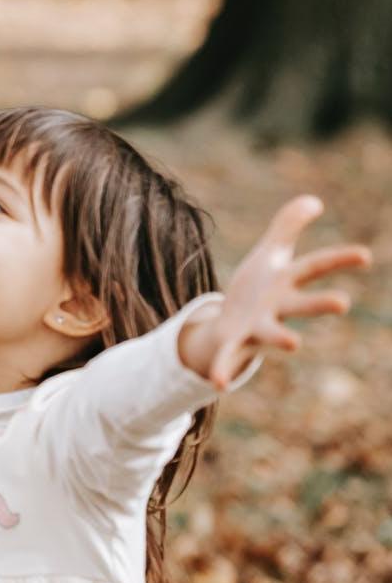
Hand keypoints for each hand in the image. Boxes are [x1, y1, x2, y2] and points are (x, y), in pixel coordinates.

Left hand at [178, 195, 371, 389]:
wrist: (233, 324)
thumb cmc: (259, 286)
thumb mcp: (271, 252)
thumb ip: (288, 226)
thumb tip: (313, 200)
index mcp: (286, 283)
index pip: (315, 266)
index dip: (339, 259)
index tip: (365, 254)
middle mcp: (278, 307)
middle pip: (302, 303)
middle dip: (320, 302)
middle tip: (343, 302)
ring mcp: (258, 327)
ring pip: (272, 332)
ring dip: (281, 336)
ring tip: (293, 342)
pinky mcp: (234, 342)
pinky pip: (228, 357)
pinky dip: (223, 368)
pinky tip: (217, 382)